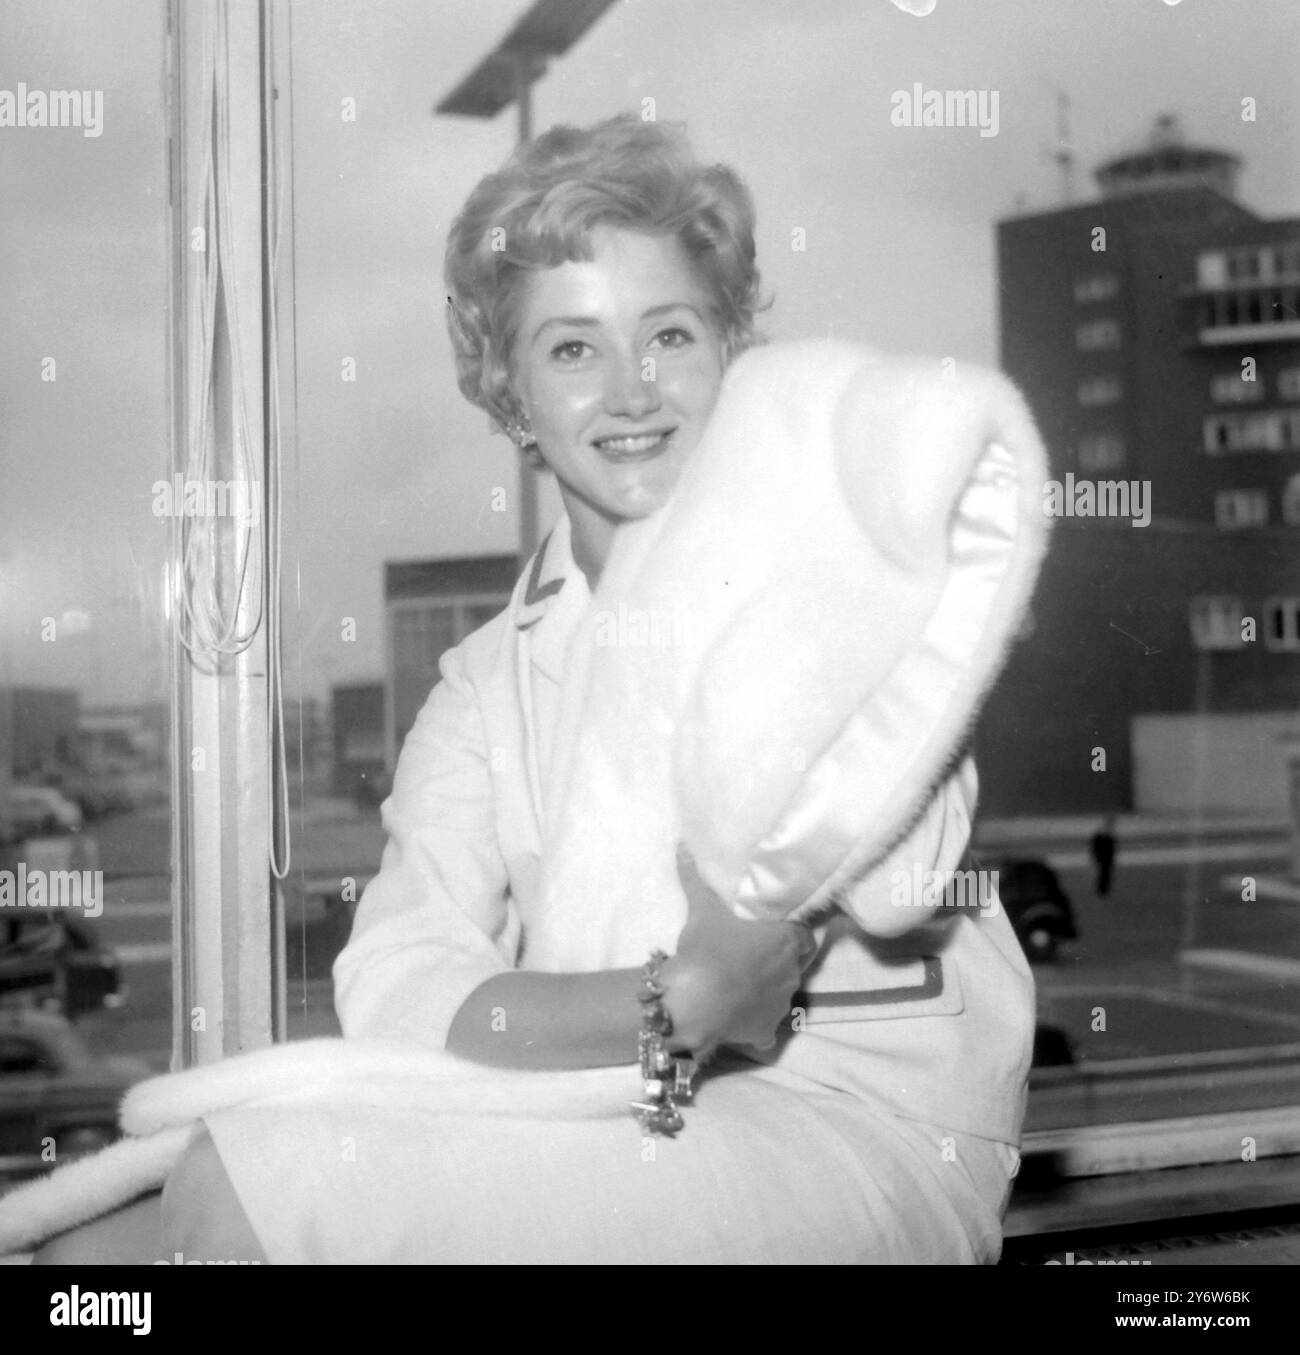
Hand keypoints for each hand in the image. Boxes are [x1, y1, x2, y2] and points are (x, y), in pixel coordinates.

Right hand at [662, 844, 817, 1058]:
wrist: (694, 1002)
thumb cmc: (708, 949)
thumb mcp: (702, 910)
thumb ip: (696, 878)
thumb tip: (682, 846)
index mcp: (786, 941)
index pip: (807, 936)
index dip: (795, 933)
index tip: (779, 930)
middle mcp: (793, 973)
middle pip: (798, 964)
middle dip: (783, 959)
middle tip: (756, 954)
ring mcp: (781, 1005)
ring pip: (783, 994)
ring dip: (769, 989)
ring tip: (742, 983)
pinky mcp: (766, 1031)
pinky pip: (766, 1027)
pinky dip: (756, 1022)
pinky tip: (739, 1015)